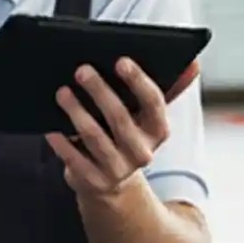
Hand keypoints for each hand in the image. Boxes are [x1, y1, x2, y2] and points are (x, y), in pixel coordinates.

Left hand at [44, 58, 197, 198]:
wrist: (111, 181)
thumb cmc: (127, 135)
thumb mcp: (146, 116)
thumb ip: (168, 88)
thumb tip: (193, 63)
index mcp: (158, 131)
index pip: (154, 103)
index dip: (138, 81)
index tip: (120, 61)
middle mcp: (142, 152)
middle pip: (120, 118)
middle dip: (100, 92)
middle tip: (81, 70)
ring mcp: (117, 169)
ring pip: (95, 137)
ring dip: (77, 112)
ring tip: (62, 92)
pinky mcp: (93, 181)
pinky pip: (74, 160)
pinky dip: (61, 142)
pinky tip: (51, 127)